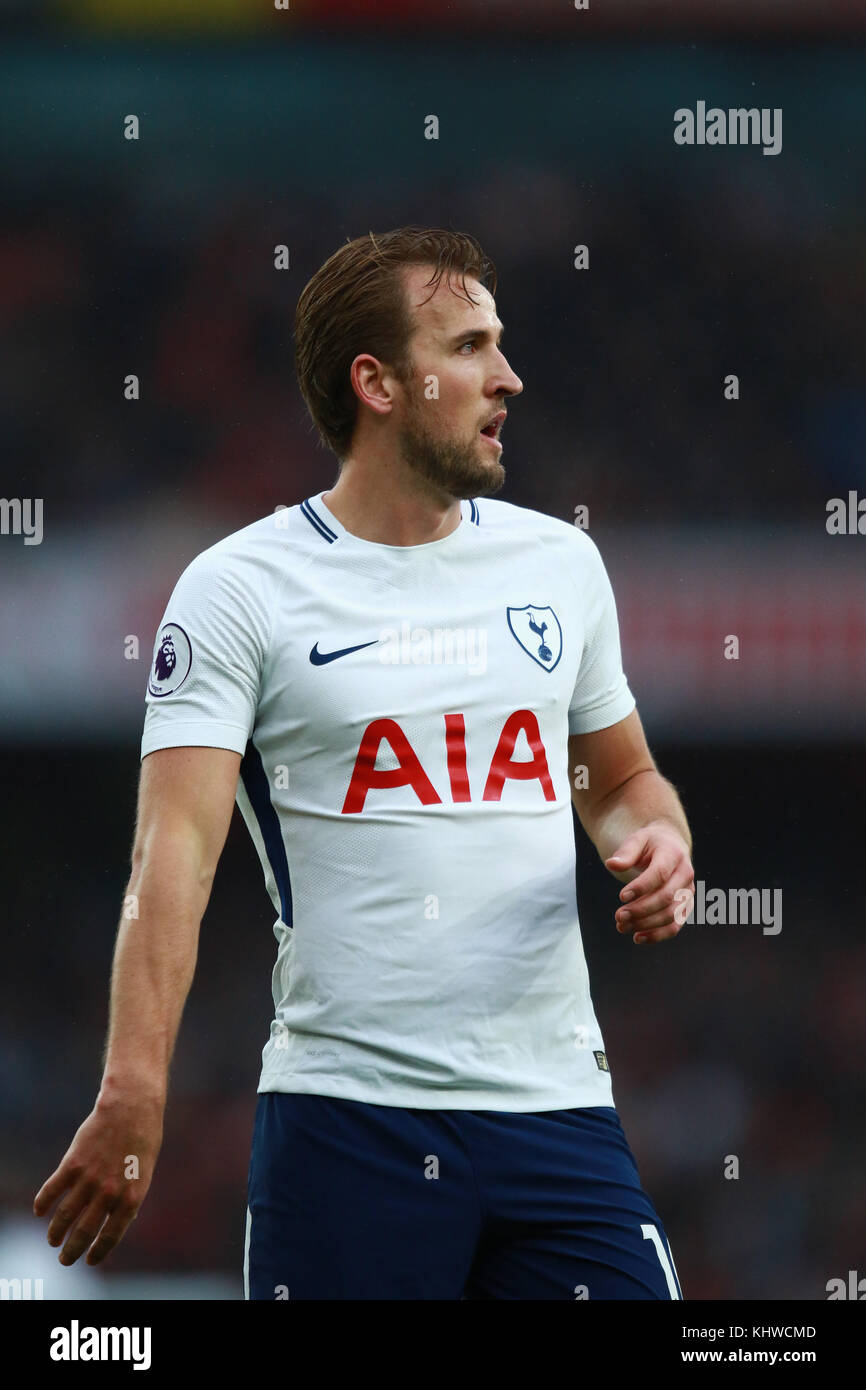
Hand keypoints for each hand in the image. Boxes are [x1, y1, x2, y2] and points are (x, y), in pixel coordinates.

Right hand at [33, 1091, 162, 1265]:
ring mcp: (89, 1178)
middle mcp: (109, 1192)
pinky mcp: (72, 1164)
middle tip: (64, 1259)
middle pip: (84, 1232)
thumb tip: (124, 1222)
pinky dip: (43, 1204)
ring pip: (65, 1216)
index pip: (111, 1236)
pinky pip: (52, 1190)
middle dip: (71, 1250)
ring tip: (52, 1240)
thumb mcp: (143, 1174)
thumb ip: (131, 1198)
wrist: (131, 1109)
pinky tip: (40, 1211)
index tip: (89, 1261)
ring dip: (56, 1232)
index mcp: (131, 1198)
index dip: (98, 1252)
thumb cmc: (141, 1141)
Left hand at [605, 821, 693, 945]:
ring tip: (622, 927)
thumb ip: (625, 853)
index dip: (641, 887)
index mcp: (673, 854)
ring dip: (646, 924)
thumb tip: (612, 864)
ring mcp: (688, 891)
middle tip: (618, 916)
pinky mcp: (686, 905)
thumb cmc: (650, 844)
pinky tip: (638, 937)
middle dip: (641, 910)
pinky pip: (675, 925)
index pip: (660, 874)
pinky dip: (657, 935)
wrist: (670, 846)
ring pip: (672, 914)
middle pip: (666, 897)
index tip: (621, 897)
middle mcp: (686, 873)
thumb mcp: (637, 840)